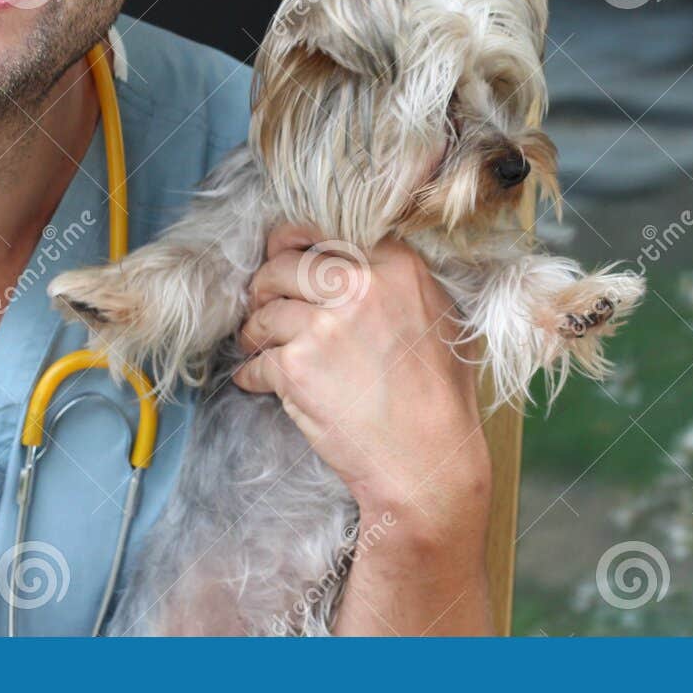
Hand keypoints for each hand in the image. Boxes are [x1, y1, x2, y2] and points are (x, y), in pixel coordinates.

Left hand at [231, 224, 492, 547]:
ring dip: (254, 330)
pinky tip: (256, 380)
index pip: (326, 235)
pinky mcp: (296, 366)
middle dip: (265, 283)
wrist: (428, 457)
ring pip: (264, 311)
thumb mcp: (441, 315)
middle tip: (262, 301)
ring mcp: (324, 325)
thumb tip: (359, 262)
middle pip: (284, 264)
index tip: (285, 256)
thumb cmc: (441, 394)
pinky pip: (256, 361)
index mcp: (397, 266)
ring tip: (256, 344)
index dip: (296, 246)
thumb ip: (400, 281)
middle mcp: (359, 286)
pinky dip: (251, 372)